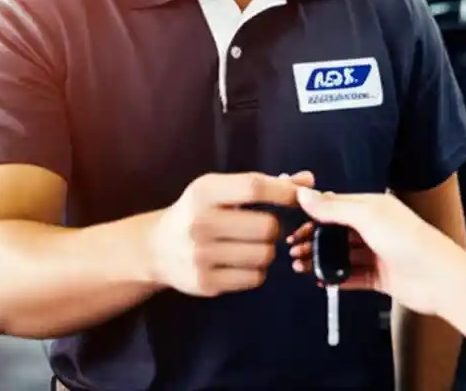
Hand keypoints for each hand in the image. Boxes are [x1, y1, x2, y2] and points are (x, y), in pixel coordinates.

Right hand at [148, 171, 314, 296]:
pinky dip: (257, 271)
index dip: (285, 192)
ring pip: (265, 255)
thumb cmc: (199, 212)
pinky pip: (255, 278)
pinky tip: (241, 262)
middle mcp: (199, 223)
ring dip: (267, 250)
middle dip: (274, 227)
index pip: (254, 187)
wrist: (155, 248)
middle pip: (267, 226)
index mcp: (203, 192)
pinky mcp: (205, 283)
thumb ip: (265, 185)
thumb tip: (309, 182)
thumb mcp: (222, 190)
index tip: (302, 197)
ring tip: (251, 245)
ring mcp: (200, 256)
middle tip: (263, 228)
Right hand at [289, 188, 464, 315]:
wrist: (439, 279)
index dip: (313, 214)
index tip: (291, 223)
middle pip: (336, 232)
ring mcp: (378, 253)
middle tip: (292, 248)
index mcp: (373, 207)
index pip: (336, 206)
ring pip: (342, 255)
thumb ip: (335, 207)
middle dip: (313, 239)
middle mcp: (375, 228)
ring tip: (299, 265)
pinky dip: (336, 279)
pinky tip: (320, 280)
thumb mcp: (368, 216)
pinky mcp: (381, 277)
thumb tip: (306, 194)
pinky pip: (352, 277)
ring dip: (320, 259)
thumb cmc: (411, 241)